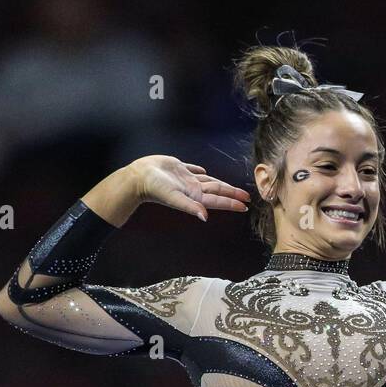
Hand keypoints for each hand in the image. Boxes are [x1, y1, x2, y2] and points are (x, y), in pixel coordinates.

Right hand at [132, 155, 249, 222]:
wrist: (138, 177)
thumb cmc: (155, 188)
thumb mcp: (174, 198)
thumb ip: (190, 207)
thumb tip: (204, 217)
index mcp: (194, 196)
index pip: (218, 200)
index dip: (232, 203)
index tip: (246, 206)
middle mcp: (193, 189)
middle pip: (217, 191)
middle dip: (232, 194)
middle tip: (247, 197)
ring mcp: (186, 179)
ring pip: (209, 182)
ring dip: (221, 185)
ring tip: (232, 187)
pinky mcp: (178, 169)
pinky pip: (194, 170)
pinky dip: (201, 171)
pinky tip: (205, 171)